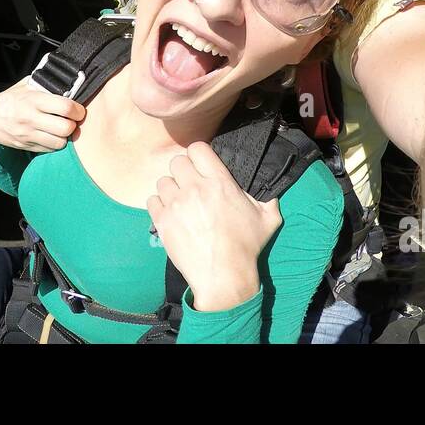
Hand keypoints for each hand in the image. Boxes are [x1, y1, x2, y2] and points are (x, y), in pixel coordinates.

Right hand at [0, 80, 86, 152]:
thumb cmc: (10, 99)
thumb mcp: (25, 86)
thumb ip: (45, 84)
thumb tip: (68, 81)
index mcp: (33, 100)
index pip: (65, 107)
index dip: (77, 110)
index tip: (78, 110)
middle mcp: (31, 118)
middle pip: (65, 128)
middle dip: (73, 125)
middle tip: (72, 121)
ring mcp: (28, 134)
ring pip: (59, 142)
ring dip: (65, 136)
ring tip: (63, 129)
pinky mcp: (27, 146)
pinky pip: (50, 149)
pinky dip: (55, 144)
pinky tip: (52, 135)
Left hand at [147, 142, 281, 311]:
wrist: (223, 276)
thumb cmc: (246, 248)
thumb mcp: (267, 220)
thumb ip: (269, 200)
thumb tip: (272, 192)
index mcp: (220, 182)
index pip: (197, 148)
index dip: (198, 155)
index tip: (201, 165)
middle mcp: (195, 188)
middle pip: (177, 162)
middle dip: (183, 171)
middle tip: (190, 184)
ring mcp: (176, 204)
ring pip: (163, 181)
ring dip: (171, 189)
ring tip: (179, 201)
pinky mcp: (163, 221)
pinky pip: (152, 200)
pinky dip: (159, 205)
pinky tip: (170, 214)